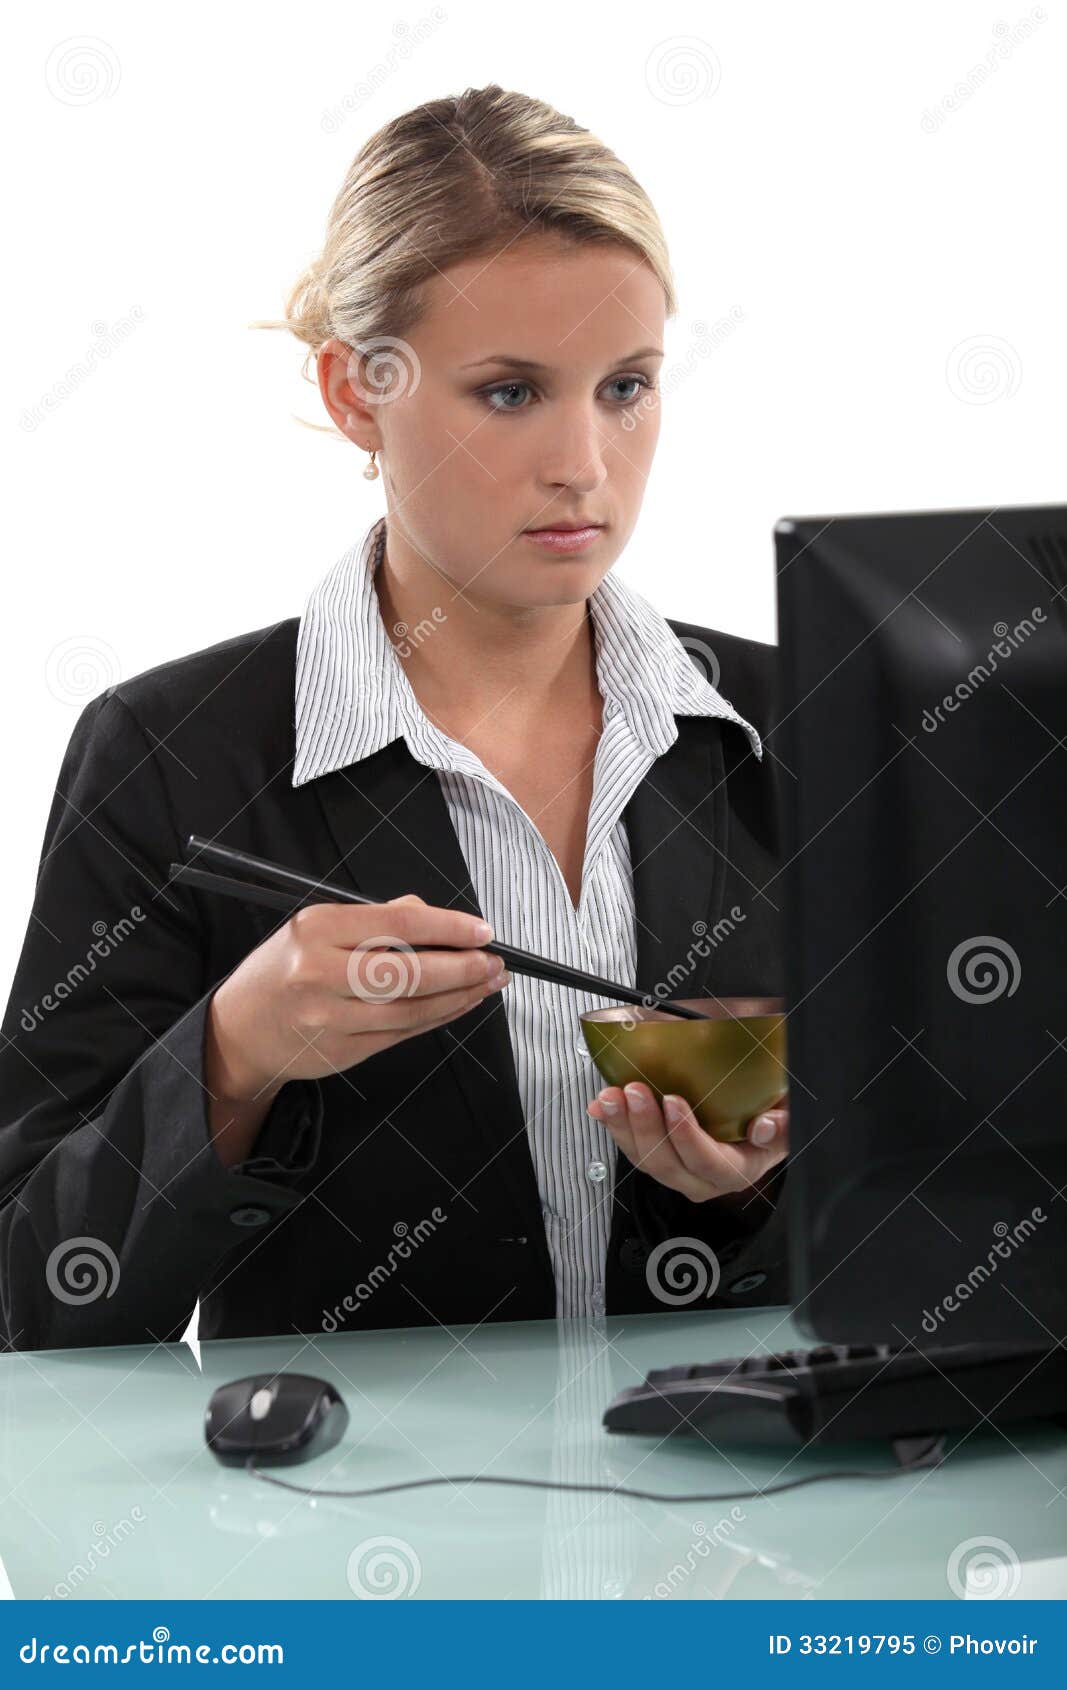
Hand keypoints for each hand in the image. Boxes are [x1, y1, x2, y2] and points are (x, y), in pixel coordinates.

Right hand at [204, 893, 508, 1165]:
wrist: (239, 1029)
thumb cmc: (286, 968)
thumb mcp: (317, 927)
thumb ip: (376, 919)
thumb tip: (435, 917)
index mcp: (316, 930)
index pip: (398, 923)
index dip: (449, 927)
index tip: (482, 930)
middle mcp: (320, 973)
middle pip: (409, 971)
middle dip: (463, 967)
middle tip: (495, 962)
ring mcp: (330, 1019)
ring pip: (412, 1009)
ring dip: (459, 997)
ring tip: (488, 983)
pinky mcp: (343, 1052)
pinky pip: (403, 1033)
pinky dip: (439, 1018)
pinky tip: (460, 1004)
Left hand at [586, 1083, 787, 1202]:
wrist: (755, 1125)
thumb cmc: (769, 1117)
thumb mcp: (787, 1117)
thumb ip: (782, 1125)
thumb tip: (765, 1127)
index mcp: (735, 1170)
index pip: (708, 1161)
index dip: (686, 1135)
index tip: (673, 1100)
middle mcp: (702, 1178)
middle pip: (667, 1163)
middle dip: (645, 1127)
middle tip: (635, 1090)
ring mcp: (677, 1170)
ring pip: (643, 1158)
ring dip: (622, 1126)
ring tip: (611, 1095)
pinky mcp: (657, 1157)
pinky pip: (631, 1147)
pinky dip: (613, 1125)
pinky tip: (601, 1106)